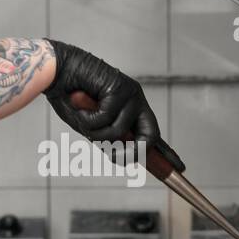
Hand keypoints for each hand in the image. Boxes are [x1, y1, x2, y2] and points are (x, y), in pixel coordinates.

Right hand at [43, 39, 184, 171]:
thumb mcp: (91, 127)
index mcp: (132, 109)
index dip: (167, 153)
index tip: (181, 167)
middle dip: (133, 153)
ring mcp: (130, 93)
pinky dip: (87, 120)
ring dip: (95, 133)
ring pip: (119, 133)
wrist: (56, 70)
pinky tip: (79, 103)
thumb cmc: (70, 97)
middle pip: (150, 136)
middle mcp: (136, 100)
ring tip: (82, 116)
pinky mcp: (119, 88)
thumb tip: (124, 158)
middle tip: (115, 157)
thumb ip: (108, 140)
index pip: (154, 134)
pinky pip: (105, 120)